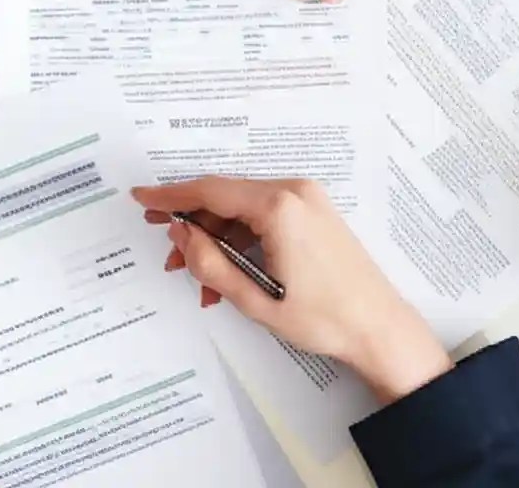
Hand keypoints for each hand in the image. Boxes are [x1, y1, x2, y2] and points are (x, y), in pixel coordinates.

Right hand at [132, 178, 451, 402]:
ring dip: (217, 239)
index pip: (209, 191)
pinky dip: (241, 239)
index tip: (139, 198)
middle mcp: (294, 192)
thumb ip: (210, 264)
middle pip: (225, 198)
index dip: (169, 196)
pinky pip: (264, 216)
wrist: (379, 327)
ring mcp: (307, 199)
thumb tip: (179, 235)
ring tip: (202, 280)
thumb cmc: (324, 317)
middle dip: (192, 226)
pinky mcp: (314, 212)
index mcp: (279, 207)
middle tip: (167, 254)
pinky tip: (230, 273)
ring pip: (242, 209)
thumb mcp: (255, 299)